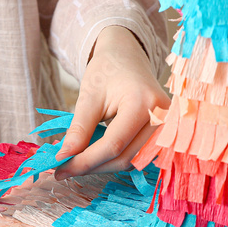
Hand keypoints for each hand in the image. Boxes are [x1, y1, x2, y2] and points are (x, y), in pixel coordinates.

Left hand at [55, 25, 168, 179]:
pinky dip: (113, 159)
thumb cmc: (107, 71)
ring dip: (102, 166)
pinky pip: (137, 157)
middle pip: (124, 158)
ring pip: (131, 162)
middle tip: (63, 168)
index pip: (113, 145)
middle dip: (92, 167)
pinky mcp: (163, 135)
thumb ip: (79, 130)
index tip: (60, 168)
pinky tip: (95, 154)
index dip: (85, 161)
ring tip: (78, 159)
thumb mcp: (88, 97)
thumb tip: (64, 159)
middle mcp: (162, 118)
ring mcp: (167, 128)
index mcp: (144, 103)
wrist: (127, 58)